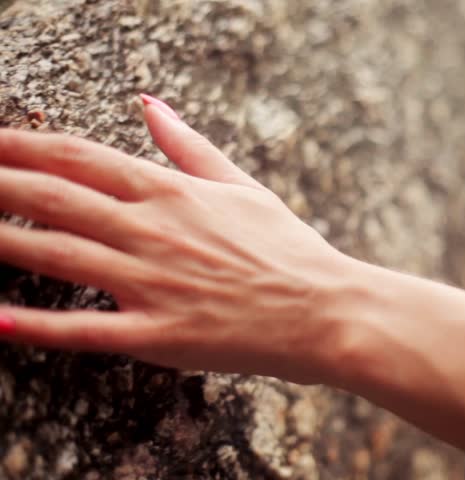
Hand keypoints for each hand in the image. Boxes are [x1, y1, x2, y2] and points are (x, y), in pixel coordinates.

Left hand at [0, 95, 350, 383]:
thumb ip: (189, 148)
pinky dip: (37, 326)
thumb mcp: (243, 187)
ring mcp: (154, 283)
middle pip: (55, 198)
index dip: (22, 144)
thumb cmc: (290, 249)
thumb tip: (150, 106)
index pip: (80, 157)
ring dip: (1, 240)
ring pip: (59, 254)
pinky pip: (86, 330)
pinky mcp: (159, 335)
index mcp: (174, 192)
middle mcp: (155, 231)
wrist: (328, 311)